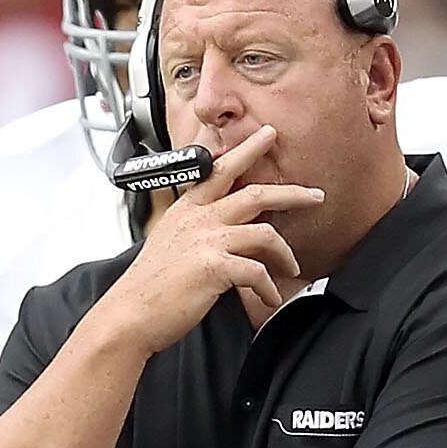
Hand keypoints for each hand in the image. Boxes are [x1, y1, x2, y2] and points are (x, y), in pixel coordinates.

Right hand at [93, 125, 323, 352]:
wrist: (131, 314)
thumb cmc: (150, 286)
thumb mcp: (169, 243)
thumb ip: (196, 231)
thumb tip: (223, 235)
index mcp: (188, 208)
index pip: (222, 169)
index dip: (248, 149)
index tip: (267, 134)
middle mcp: (199, 218)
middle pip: (256, 194)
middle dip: (292, 193)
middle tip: (315, 195)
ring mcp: (206, 240)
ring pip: (265, 234)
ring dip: (285, 253)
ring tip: (292, 267)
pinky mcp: (214, 267)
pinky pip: (257, 273)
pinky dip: (269, 288)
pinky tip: (270, 298)